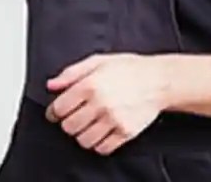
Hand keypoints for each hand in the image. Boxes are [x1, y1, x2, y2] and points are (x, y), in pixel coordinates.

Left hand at [44, 53, 170, 154]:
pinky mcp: (125, 132)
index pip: (59, 108)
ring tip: (88, 125)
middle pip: (69, 126)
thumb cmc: (129, 69)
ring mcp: (113, 120)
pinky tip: (101, 133)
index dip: (54, 111)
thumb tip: (51, 85)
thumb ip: (71, 73)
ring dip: (82, 134)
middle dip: (68, 123)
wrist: (158, 80)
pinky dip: (98, 144)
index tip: (57, 112)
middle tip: (74, 117)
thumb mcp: (97, 62)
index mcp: (90, 85)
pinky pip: (102, 148)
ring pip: (83, 140)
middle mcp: (100, 104)